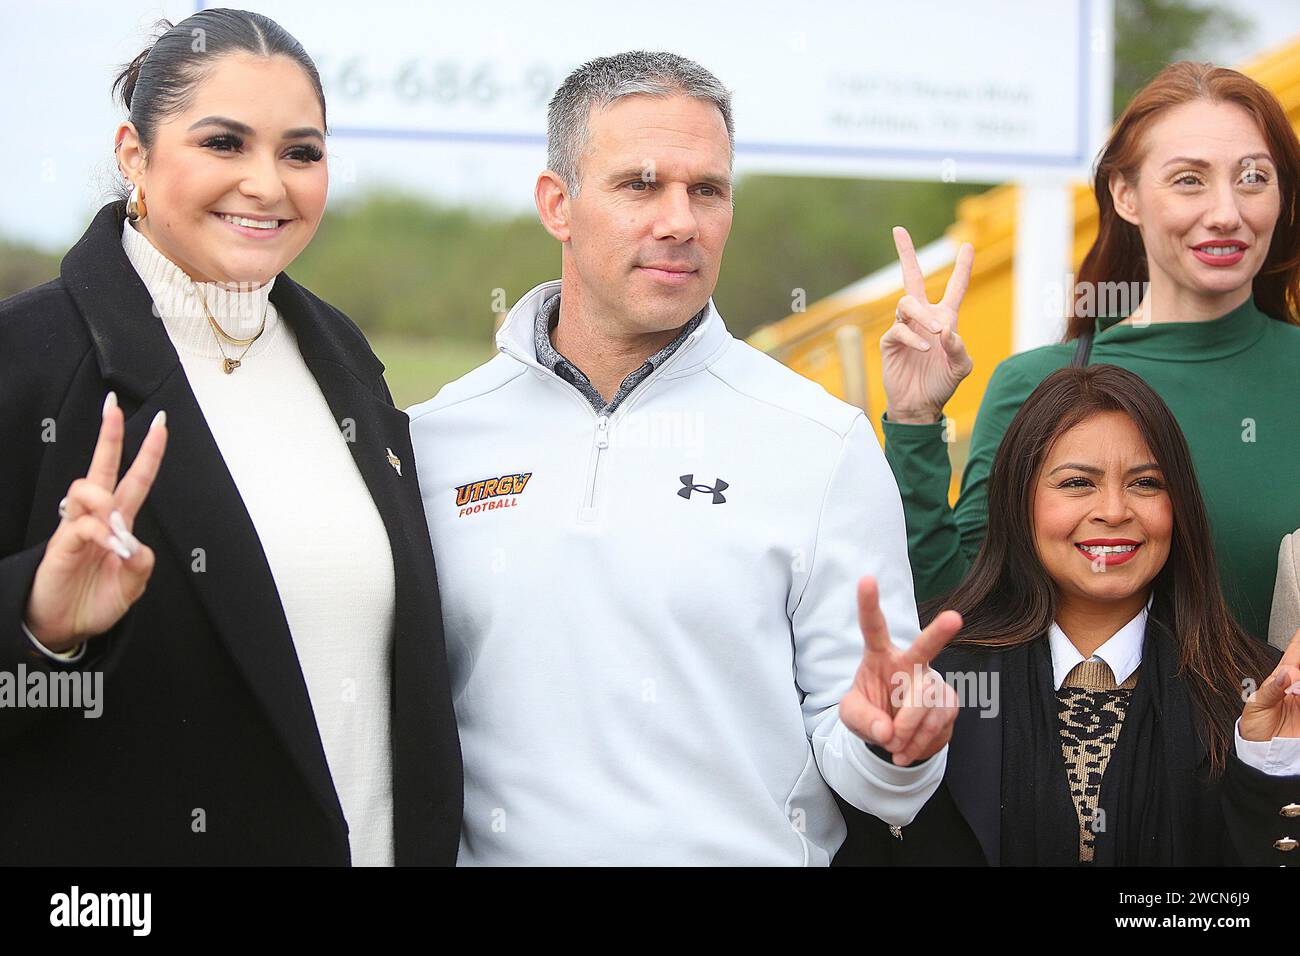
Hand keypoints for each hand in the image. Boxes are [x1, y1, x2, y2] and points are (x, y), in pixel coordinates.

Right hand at [24, 394, 167, 652]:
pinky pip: (82, 525)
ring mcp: (76, 528)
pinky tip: (109, 546)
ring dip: (106, 500)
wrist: (64, 626)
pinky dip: (100, 532)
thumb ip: (141, 564)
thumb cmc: (96, 600)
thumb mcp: (132, 585)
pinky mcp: (61, 545)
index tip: (160, 424)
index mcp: (119, 523)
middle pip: (102, 467)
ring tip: (115, 524)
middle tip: (113, 405)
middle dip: (109, 435)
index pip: (136, 479)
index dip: (148, 453)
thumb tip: (137, 543)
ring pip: (88, 488)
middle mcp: (97, 518)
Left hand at [839, 575, 961, 765]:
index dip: (869, 604)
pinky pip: (937, 722)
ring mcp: (932, 680)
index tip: (866, 579)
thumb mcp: (852, 717)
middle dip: (939, 633)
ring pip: (925, 700)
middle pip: (925, 647)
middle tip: (954, 619)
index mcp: (879, 655)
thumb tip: (887, 731)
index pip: (873, 626)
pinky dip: (919, 742)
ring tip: (894, 746)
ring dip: (907, 730)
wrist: (893, 738)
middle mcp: (909, 662)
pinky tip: (908, 749)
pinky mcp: (949, 702)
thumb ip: (864, 720)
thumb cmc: (869, 714)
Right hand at [880, 226, 974, 423]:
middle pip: (913, 279)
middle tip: (898, 231)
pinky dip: (913, 337)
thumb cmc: (942, 384)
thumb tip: (945, 330)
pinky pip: (899, 330)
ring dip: (922, 313)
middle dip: (906, 254)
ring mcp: (905, 328)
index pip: (954, 288)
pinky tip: (924, 349)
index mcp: (945, 320)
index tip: (967, 245)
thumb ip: (959, 348)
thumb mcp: (961, 367)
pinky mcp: (891, 342)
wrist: (919, 406)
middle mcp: (924, 319)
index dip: (962, 268)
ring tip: (935, 331)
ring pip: (907, 303)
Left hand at [1240, 628, 1299, 740]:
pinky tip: (1298, 694)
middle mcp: (1298, 684)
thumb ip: (1271, 689)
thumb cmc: (1255, 724)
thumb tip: (1287, 674)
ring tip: (1294, 691)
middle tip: (1296, 674)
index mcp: (1281, 676)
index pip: (1295, 652)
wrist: (1261, 748)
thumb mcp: (1256, 704)